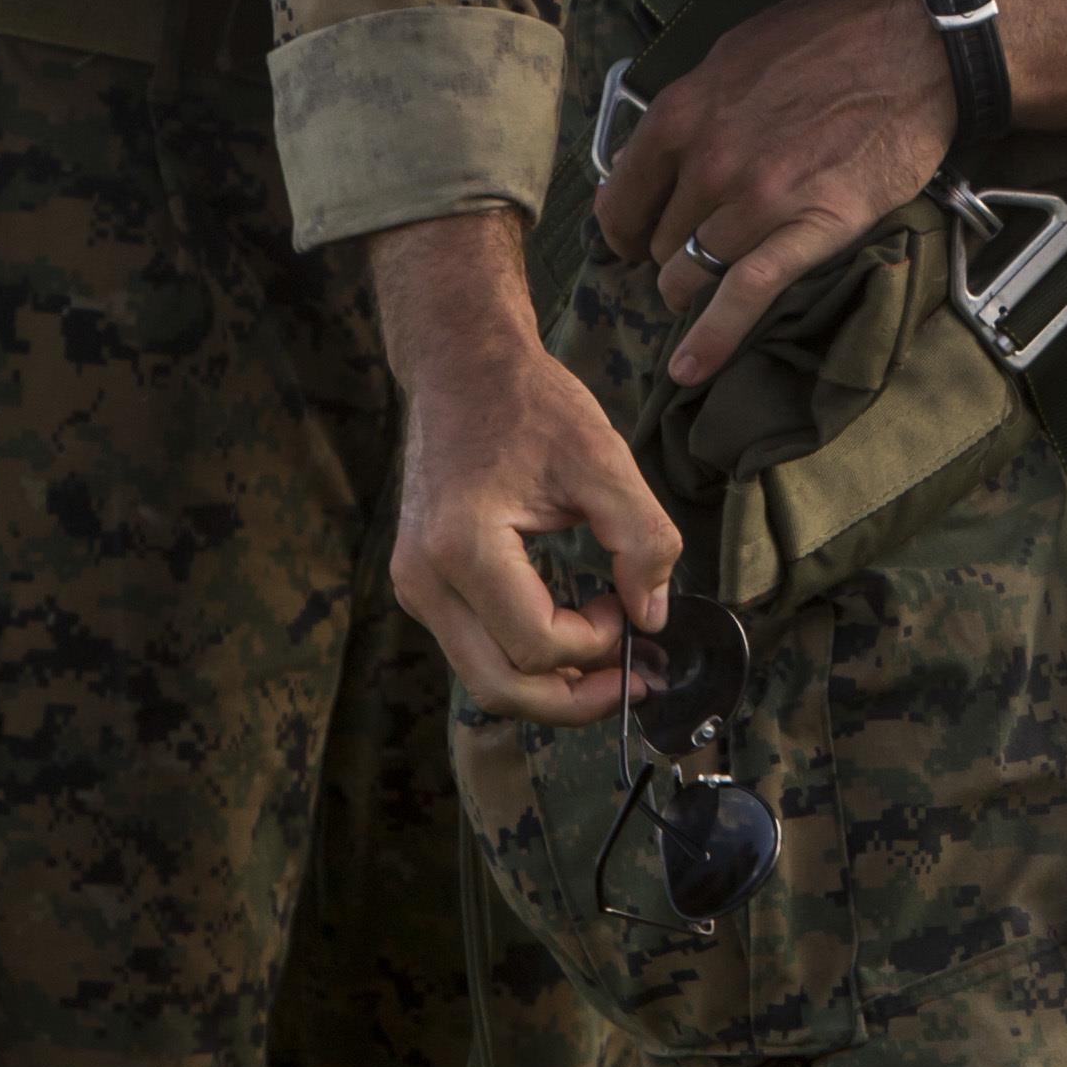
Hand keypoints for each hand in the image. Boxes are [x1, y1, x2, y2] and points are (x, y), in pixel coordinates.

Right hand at [371, 208, 677, 723]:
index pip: (536, 643)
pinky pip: (475, 648)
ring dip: (550, 682)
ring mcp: (415, 586)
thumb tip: (652, 618)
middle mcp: (423, 579)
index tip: (629, 607)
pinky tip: (571, 631)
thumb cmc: (530, 404)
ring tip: (607, 653)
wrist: (461, 368)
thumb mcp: (603, 459)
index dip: (597, 645)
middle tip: (631, 680)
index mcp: (461, 546)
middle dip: (571, 698)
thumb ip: (641, 539)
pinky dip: (526, 657)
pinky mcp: (422, 585)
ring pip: (483, 678)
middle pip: (499, 686)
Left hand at [590, 0, 957, 388]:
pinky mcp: (811, 230)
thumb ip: (694, 108)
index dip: (624, 226)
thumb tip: (658, 147)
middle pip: (661, 240)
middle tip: (691, 249)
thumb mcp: (738, 52)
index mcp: (684, 115)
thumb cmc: (833, 35)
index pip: (620, 198)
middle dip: (670, 250)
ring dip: (692, 286)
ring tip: (700, 289)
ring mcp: (758, 201)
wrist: (918, 45)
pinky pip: (746, 295)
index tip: (634, 236)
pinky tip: (690, 369)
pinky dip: (713, 339)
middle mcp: (710, 162)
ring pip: (692, 272)